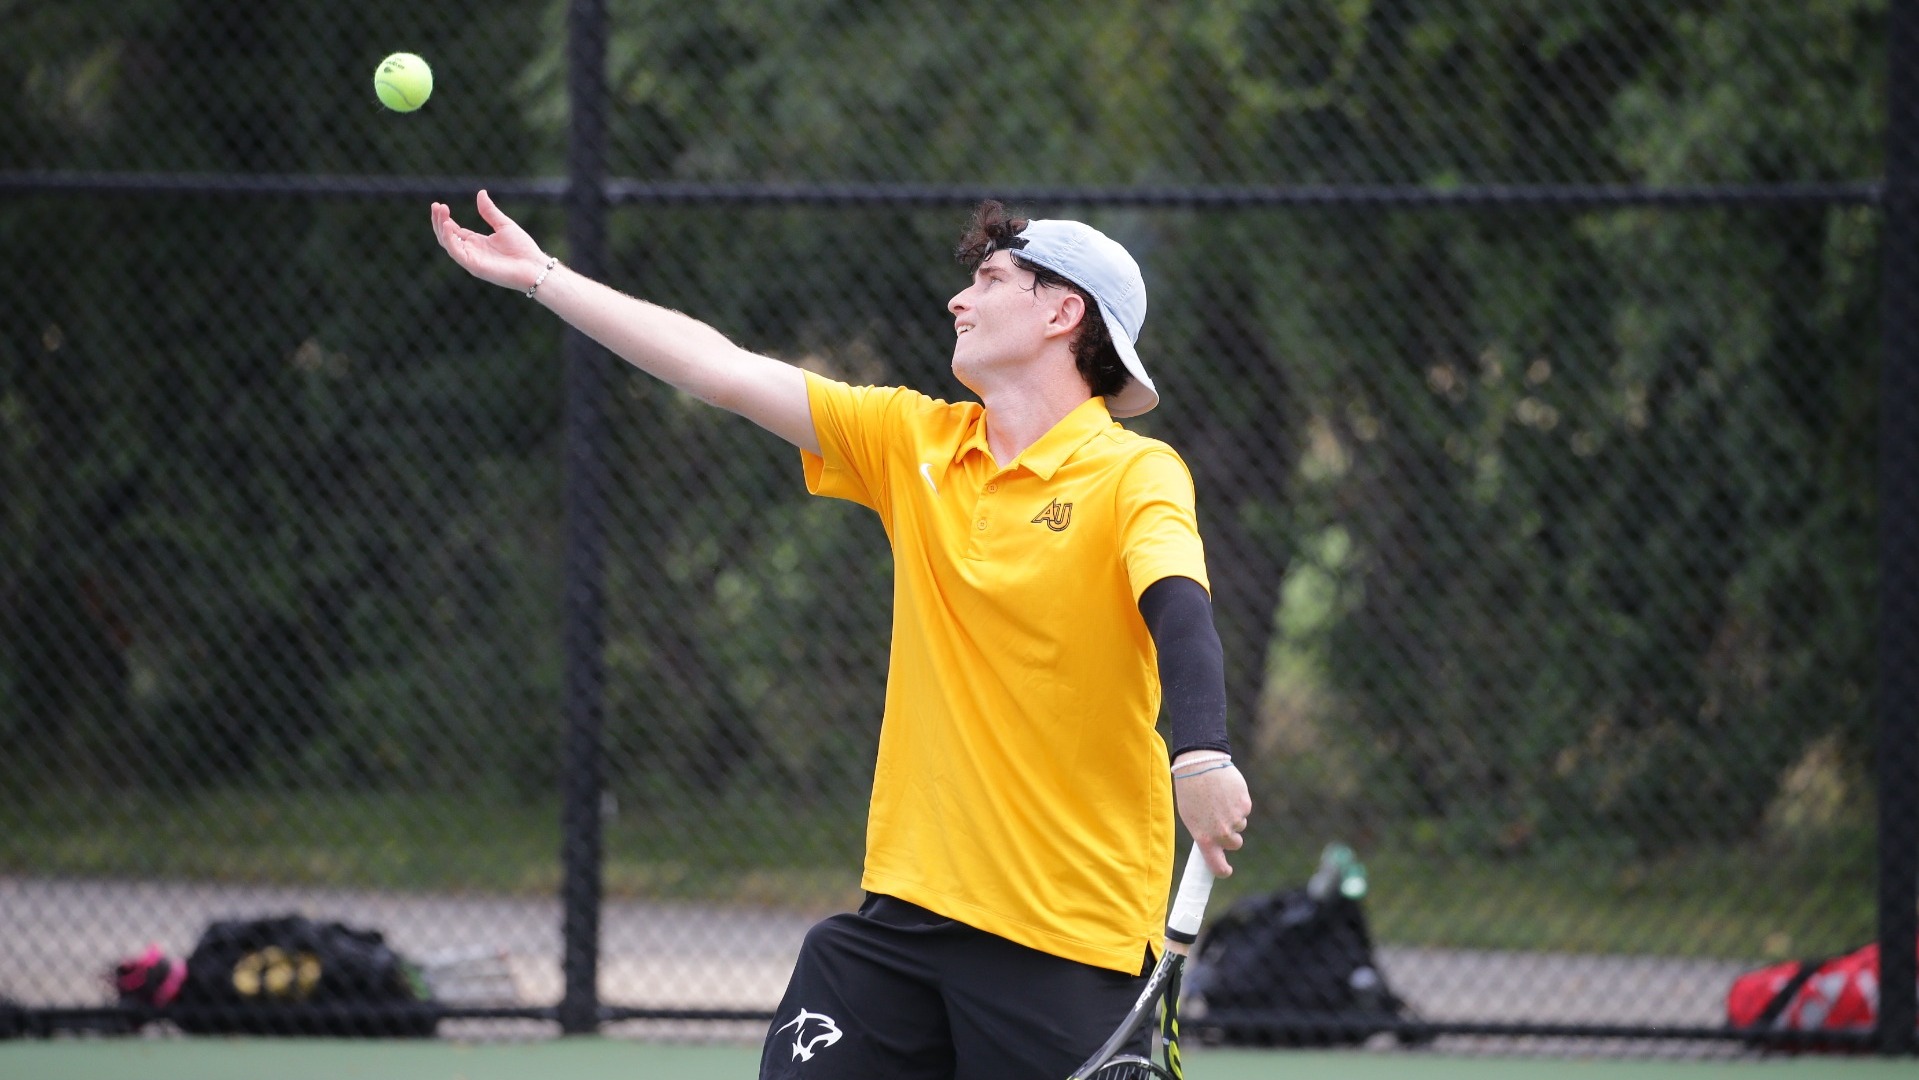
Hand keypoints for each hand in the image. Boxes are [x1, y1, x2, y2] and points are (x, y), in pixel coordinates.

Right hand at [431, 190, 550, 292]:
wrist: (534, 266)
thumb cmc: (523, 249)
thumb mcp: (504, 225)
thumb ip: (490, 211)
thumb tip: (481, 193)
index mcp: (477, 242)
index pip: (454, 230)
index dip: (445, 218)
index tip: (440, 205)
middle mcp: (472, 251)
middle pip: (447, 236)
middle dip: (439, 221)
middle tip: (436, 205)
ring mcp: (472, 260)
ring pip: (448, 244)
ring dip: (441, 228)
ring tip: (441, 212)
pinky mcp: (474, 267)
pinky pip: (457, 253)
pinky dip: (450, 240)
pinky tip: (447, 226)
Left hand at [1172, 752, 1251, 876]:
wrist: (1200, 765)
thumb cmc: (1190, 791)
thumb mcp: (1190, 817)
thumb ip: (1203, 834)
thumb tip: (1214, 845)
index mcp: (1204, 838)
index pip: (1217, 866)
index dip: (1223, 870)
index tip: (1226, 870)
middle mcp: (1222, 833)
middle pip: (1235, 844)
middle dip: (1231, 836)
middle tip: (1220, 820)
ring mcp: (1235, 819)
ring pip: (1240, 825)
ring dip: (1233, 816)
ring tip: (1219, 799)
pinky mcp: (1245, 805)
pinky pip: (1244, 810)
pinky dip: (1238, 803)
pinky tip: (1227, 792)